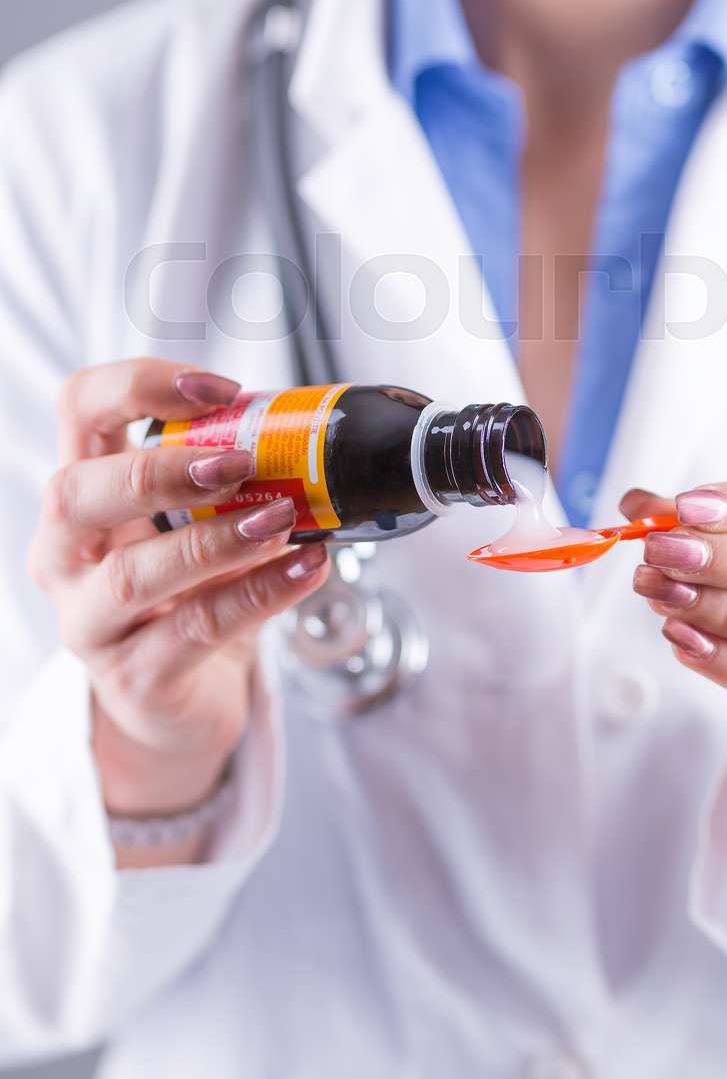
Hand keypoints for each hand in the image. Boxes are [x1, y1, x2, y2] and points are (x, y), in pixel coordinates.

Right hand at [28, 358, 331, 818]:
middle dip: (162, 470)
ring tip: (282, 517)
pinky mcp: (134, 677)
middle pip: (76, 493)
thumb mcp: (199, 519)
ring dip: (215, 539)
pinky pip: (194, 629)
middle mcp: (66, 553)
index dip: (141, 384)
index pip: (80, 409)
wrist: (188, 693)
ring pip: (133, 574)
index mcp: (83, 491)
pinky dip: (258, 594)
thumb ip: (231, 472)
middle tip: (241, 463)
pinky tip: (306, 569)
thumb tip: (308, 427)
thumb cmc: (190, 588)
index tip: (222, 388)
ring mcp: (91, 621)